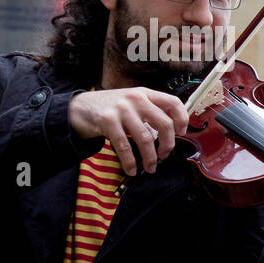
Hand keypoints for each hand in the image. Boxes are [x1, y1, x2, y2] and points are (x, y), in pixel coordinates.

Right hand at [67, 87, 188, 175]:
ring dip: (150, 158)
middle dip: (168, 144)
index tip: (181, 133)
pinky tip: (131, 169)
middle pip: (164, 124)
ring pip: (145, 138)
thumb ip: (151, 110)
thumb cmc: (112, 108)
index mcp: (145, 93)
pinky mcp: (108, 120)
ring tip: (151, 167)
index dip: (182, 119)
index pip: (173, 103)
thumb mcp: (134, 101)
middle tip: (165, 154)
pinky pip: (124, 146)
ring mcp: (122, 109)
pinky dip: (130, 161)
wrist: (81, 107)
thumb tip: (174, 130)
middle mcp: (136, 99)